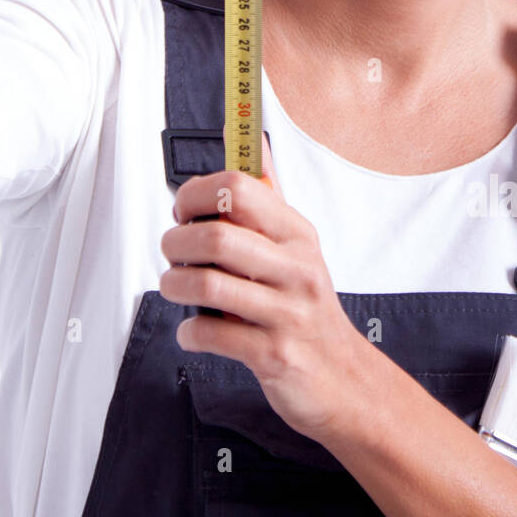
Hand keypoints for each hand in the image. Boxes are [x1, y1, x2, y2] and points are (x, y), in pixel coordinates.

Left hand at [159, 134, 369, 444]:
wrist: (343, 378)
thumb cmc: (307, 305)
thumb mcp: (296, 244)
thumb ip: (268, 193)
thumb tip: (253, 138)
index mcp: (296, 232)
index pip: (238, 188)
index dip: (195, 194)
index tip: (184, 211)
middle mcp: (296, 268)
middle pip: (216, 237)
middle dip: (176, 243)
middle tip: (173, 253)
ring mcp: (287, 313)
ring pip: (207, 286)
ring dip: (175, 286)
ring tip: (176, 289)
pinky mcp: (274, 354)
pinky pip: (212, 334)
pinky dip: (190, 333)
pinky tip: (194, 332)